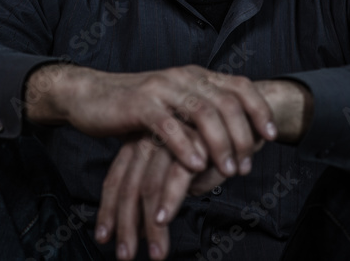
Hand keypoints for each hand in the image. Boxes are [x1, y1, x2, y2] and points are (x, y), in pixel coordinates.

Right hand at [25, 64, 277, 175]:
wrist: (90, 96)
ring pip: (202, 113)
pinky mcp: (140, 104)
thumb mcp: (174, 107)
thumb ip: (201, 117)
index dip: (259, 109)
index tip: (272, 136)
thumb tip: (238, 140)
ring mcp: (162, 88)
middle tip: (245, 166)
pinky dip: (185, 146)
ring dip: (220, 145)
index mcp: (196, 76)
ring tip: (226, 171)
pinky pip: (168, 125)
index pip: (239, 86)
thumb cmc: (135, 108)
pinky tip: (195, 166)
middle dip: (242, 137)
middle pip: (226, 102)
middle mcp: (183, 77)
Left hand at [95, 132, 258, 259]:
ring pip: (149, 186)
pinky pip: (176, 173)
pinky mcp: (193, 139)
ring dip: (149, 224)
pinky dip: (169, 199)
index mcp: (142, 142)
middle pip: (127, 187)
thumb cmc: (215, 135)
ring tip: (154, 253)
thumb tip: (165, 209)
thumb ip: (173, 178)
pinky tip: (164, 218)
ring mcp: (170, 139)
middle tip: (125, 256)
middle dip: (125, 225)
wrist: (247, 104)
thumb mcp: (186, 160)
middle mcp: (151, 139)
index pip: (117, 179)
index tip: (103, 238)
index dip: (108, 210)